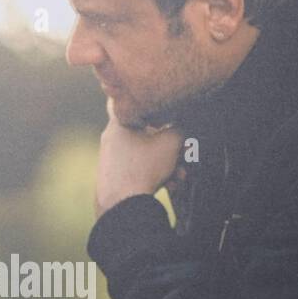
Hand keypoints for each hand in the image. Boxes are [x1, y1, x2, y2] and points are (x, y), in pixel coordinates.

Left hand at [94, 97, 183, 217]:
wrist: (121, 204)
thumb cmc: (143, 167)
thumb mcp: (171, 142)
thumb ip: (181, 127)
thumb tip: (187, 120)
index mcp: (119, 124)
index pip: (124, 100)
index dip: (138, 95)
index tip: (150, 94)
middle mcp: (111, 139)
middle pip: (145, 132)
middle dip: (169, 143)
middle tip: (186, 152)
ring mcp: (110, 158)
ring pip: (145, 152)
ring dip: (166, 162)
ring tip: (180, 176)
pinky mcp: (113, 176)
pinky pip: (139, 167)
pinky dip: (155, 173)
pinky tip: (170, 184)